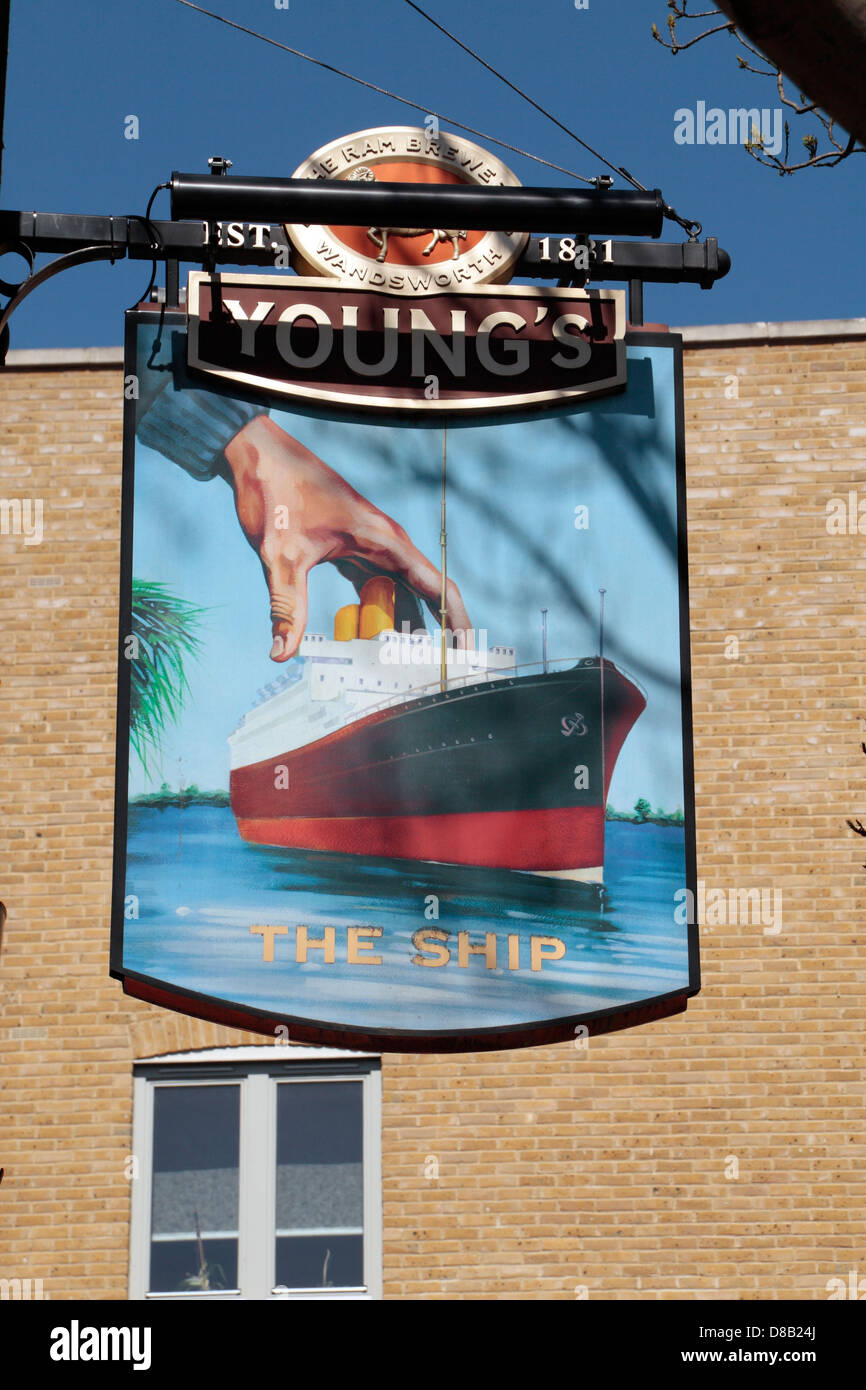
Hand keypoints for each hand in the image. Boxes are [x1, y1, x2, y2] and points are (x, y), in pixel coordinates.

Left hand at [223, 415, 470, 661]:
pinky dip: (375, 611)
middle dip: (432, 632)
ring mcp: (369, 544)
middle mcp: (385, 542)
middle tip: (431, 672)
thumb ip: (287, 607)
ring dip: (400, 624)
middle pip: (423, 593)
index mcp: (384, 540)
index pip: (437, 585)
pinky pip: (374, 584)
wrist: (256, 456)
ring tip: (402, 664)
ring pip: (398, 591)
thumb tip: (281, 654)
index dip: (457, 620)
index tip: (468, 649)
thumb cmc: (275, 494)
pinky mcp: (351, 546)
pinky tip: (370, 637)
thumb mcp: (281, 556)